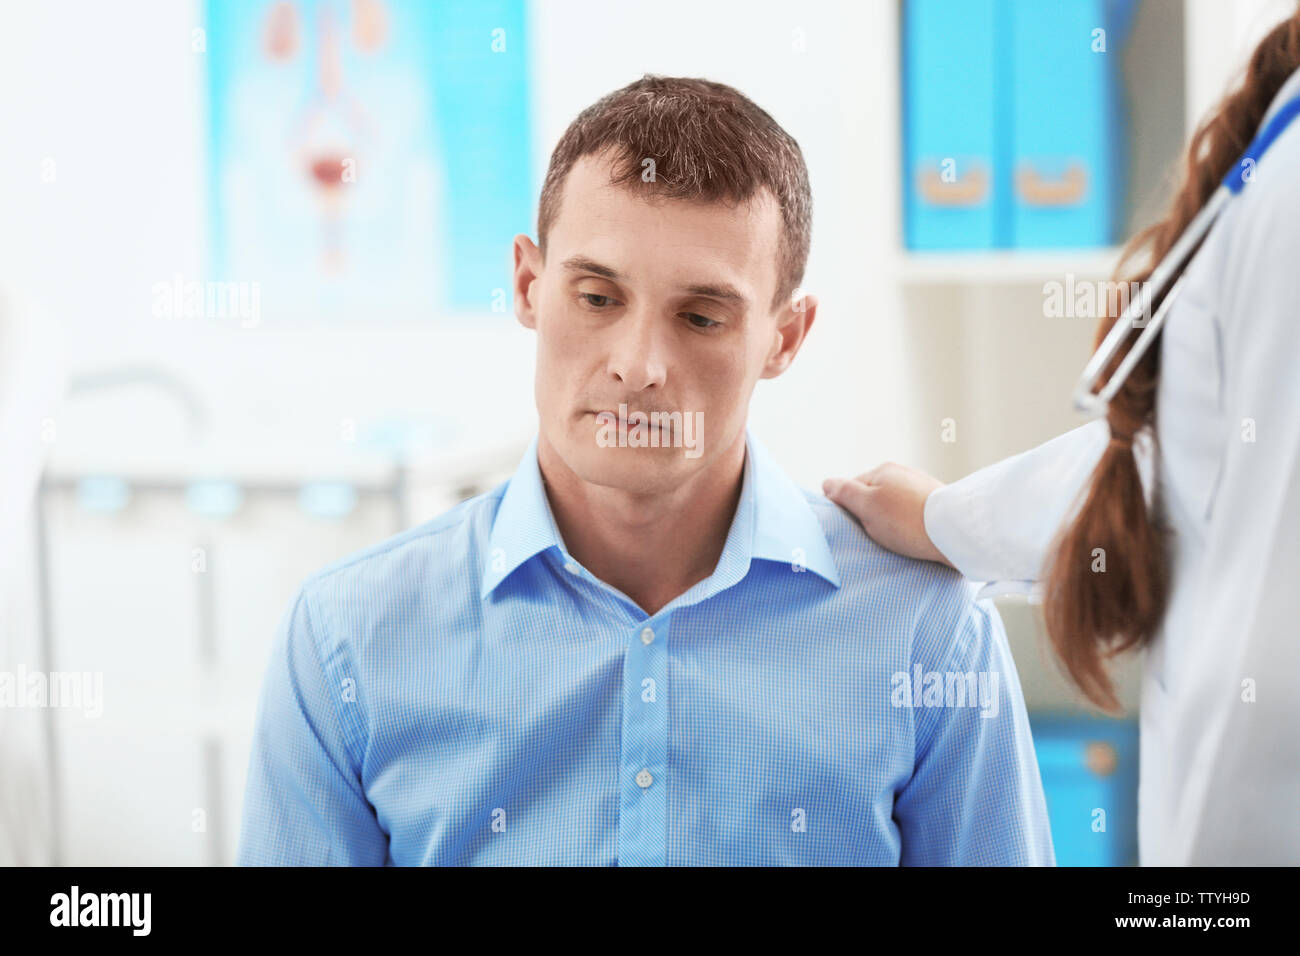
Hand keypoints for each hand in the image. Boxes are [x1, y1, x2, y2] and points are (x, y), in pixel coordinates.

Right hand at [822, 463, 953, 568]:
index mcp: (883, 470)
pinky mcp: (938, 503)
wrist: (954, 531)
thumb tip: (826, 483)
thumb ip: (844, 492)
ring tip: (897, 539)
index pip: (852, 488)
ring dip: (892, 520)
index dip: (849, 509)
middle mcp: (904, 473)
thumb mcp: (867, 506)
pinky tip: (914, 536)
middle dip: (871, 514)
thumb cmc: (907, 520)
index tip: (854, 527)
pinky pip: (914, 513)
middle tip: (875, 536)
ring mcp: (922, 486)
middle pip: (875, 496)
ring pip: (895, 505)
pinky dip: (910, 524)